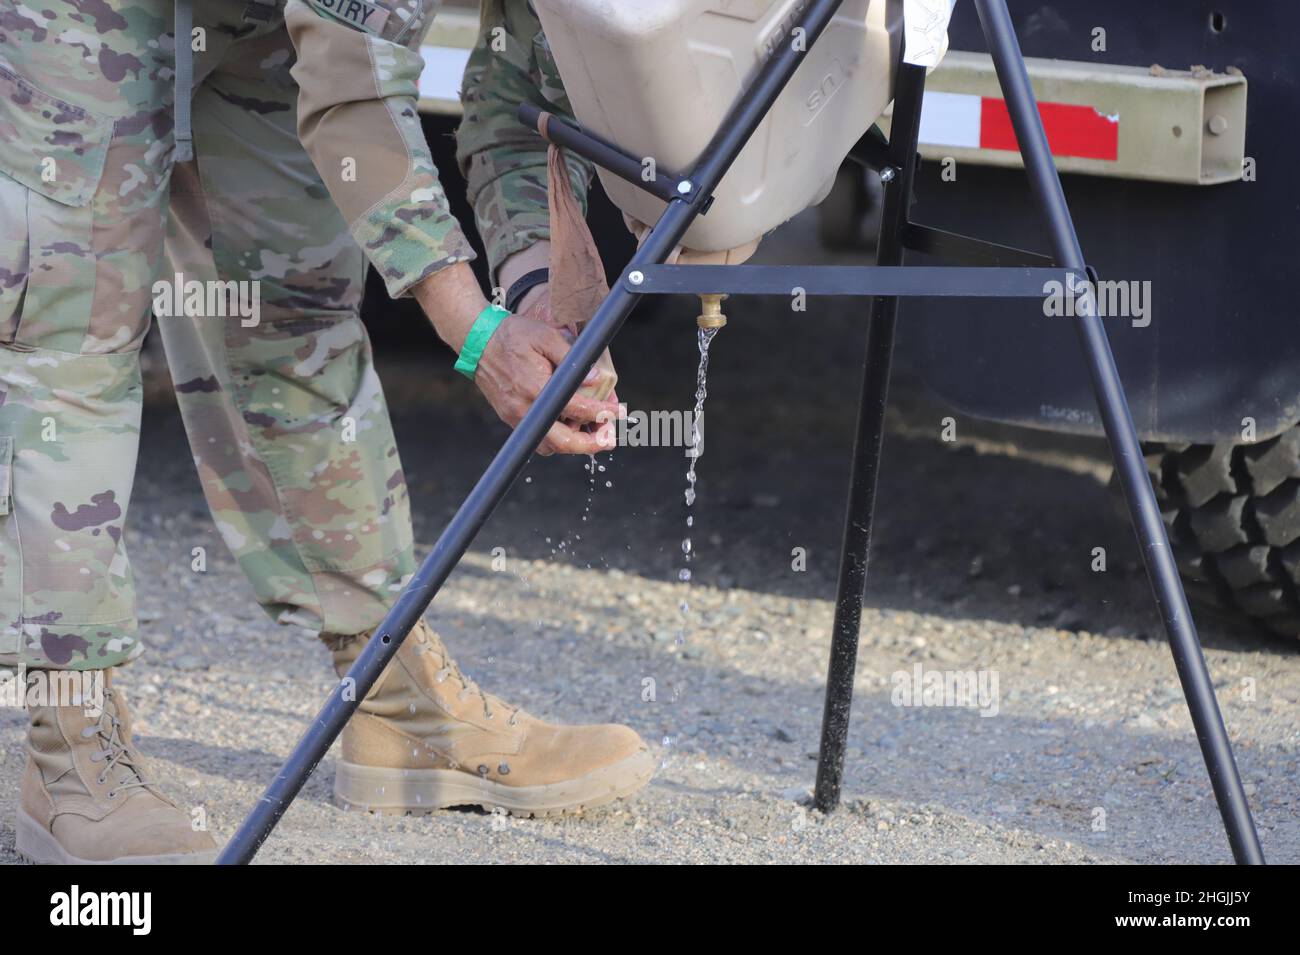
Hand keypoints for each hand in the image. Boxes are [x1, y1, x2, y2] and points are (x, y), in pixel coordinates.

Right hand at [475, 306, 617, 455]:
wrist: (478, 342)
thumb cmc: (513, 336)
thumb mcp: (546, 336)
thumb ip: (573, 357)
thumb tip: (596, 378)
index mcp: (536, 389)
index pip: (577, 409)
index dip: (602, 412)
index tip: (618, 411)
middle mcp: (525, 409)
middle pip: (563, 442)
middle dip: (591, 444)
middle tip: (610, 438)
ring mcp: (516, 418)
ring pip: (550, 446)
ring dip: (574, 444)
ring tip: (595, 432)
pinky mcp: (512, 418)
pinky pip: (538, 438)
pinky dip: (558, 438)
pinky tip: (572, 426)